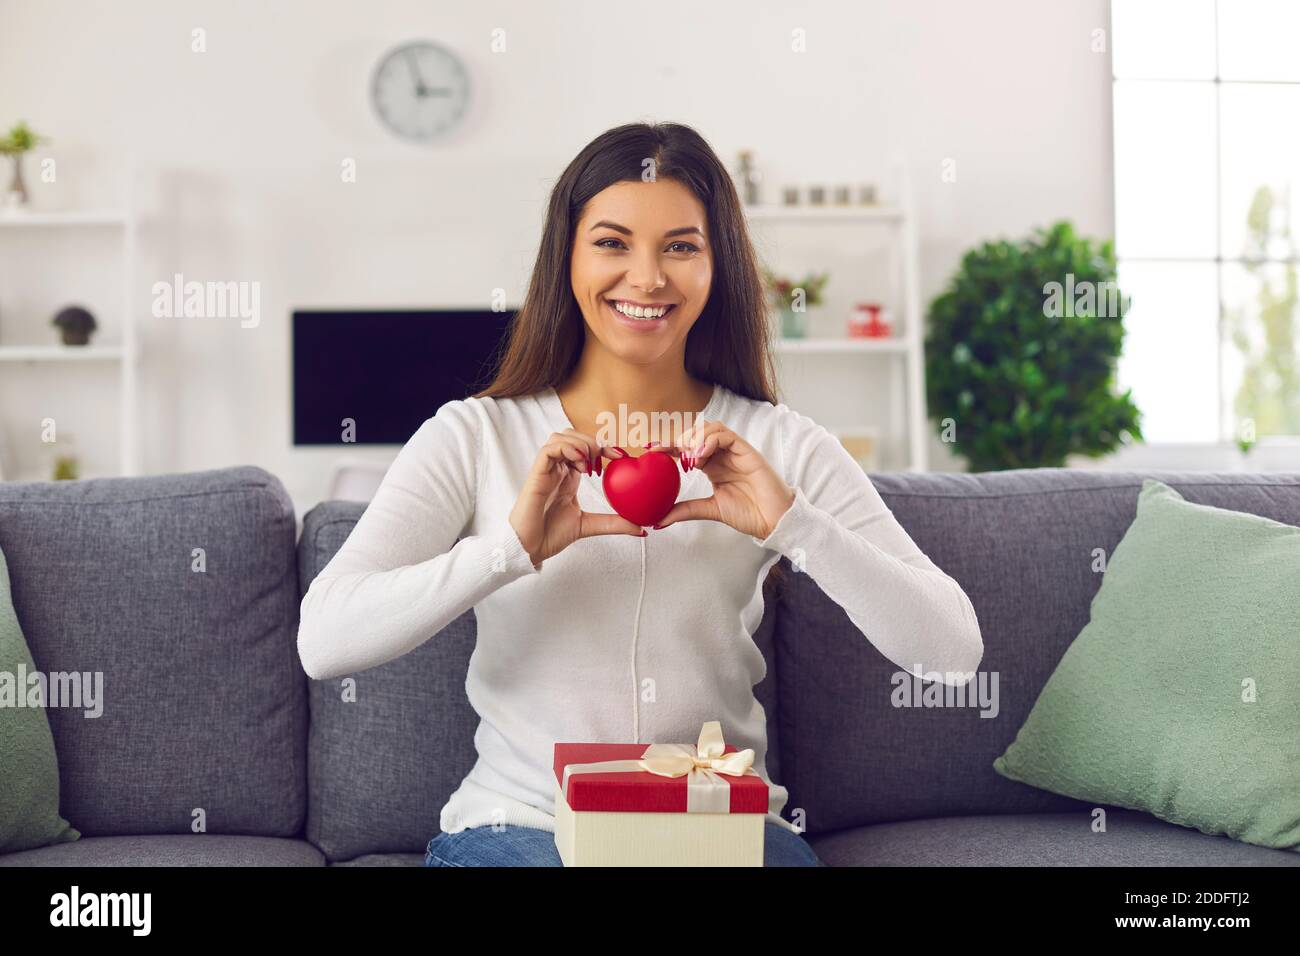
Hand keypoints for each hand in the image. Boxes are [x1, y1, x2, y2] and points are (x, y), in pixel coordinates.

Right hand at [509, 430, 642, 567]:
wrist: (530, 547)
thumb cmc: (551, 535)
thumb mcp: (590, 526)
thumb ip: (614, 523)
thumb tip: (642, 529)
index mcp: (568, 476)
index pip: (584, 448)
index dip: (602, 447)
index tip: (620, 456)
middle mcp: (557, 469)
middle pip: (571, 435)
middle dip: (592, 441)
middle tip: (605, 458)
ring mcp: (546, 470)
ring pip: (560, 436)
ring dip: (580, 443)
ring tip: (590, 463)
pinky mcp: (536, 474)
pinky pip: (549, 449)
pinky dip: (567, 448)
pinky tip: (580, 464)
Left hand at [651, 420, 794, 539]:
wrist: (773, 521)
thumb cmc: (748, 514)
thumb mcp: (710, 509)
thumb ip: (685, 510)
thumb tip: (658, 521)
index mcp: (712, 466)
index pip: (688, 448)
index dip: (669, 446)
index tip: (651, 451)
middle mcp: (722, 455)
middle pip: (697, 433)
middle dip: (680, 439)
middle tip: (669, 453)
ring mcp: (735, 451)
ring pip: (711, 428)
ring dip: (695, 437)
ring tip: (687, 456)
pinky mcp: (747, 451)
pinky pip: (726, 435)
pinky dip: (711, 440)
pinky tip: (701, 455)